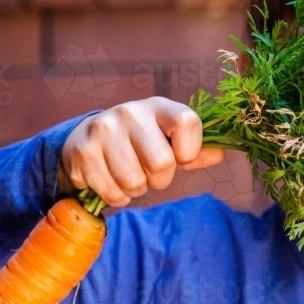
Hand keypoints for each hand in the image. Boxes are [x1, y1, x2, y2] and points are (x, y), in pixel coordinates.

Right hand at [60, 97, 224, 207]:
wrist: (88, 137)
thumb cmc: (139, 142)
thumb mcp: (168, 139)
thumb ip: (194, 150)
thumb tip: (220, 153)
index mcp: (158, 106)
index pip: (188, 123)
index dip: (190, 150)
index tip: (180, 157)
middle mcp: (130, 112)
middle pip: (161, 163)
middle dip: (160, 179)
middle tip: (149, 172)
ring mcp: (103, 129)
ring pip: (135, 183)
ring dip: (136, 190)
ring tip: (129, 175)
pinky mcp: (83, 151)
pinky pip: (112, 193)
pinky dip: (117, 196)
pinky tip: (111, 180)